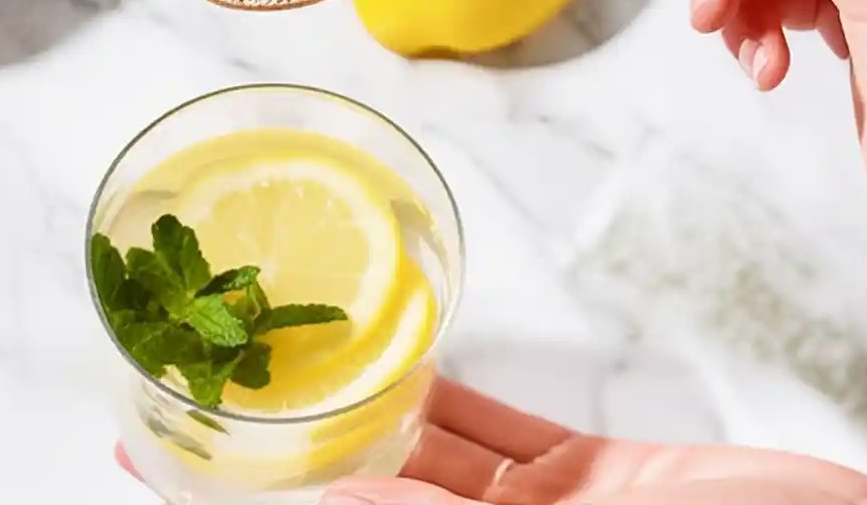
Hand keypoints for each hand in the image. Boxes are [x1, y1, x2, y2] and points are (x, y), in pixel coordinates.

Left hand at [318, 378, 866, 503]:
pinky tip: (428, 375)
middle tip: (294, 401)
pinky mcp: (606, 477)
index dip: (337, 498)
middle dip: (359, 455)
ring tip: (348, 374)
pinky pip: (520, 435)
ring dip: (407, 421)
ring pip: (460, 462)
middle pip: (419, 496)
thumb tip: (344, 499)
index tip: (260, 464)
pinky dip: (473, 406)